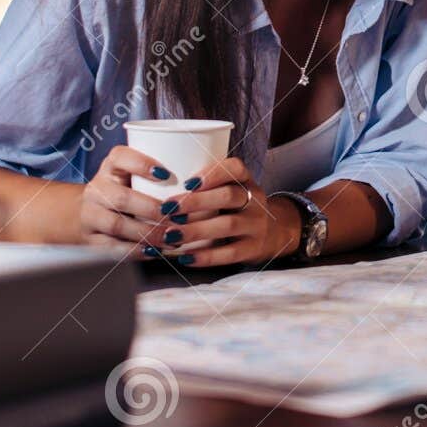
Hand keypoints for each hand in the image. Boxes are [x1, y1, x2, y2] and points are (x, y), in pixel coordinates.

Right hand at [78, 145, 178, 254]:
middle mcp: (97, 188)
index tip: (166, 175)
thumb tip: (201, 184)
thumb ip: (162, 177)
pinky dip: (136, 251)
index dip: (142, 164)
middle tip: (178, 217)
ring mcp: (90, 213)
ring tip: (172, 237)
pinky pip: (112, 247)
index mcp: (111, 166)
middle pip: (121, 197)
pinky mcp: (90, 237)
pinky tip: (155, 251)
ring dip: (147, 233)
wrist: (90, 212)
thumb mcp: (137, 175)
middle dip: (152, 209)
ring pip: (117, 225)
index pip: (120, 157)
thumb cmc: (127, 190)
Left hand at [156, 157, 296, 267]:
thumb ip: (203, 187)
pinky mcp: (253, 248)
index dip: (212, 173)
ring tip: (170, 234)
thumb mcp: (229, 190)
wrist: (273, 234)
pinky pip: (230, 252)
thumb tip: (153, 185)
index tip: (186, 182)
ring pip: (228, 224)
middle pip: (228, 196)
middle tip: (167, 209)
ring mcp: (257, 225)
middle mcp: (255, 200)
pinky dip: (207, 256)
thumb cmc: (236, 208)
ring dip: (196, 230)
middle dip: (195, 202)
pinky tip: (186, 258)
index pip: (235, 168)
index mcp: (246, 180)